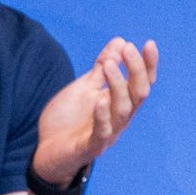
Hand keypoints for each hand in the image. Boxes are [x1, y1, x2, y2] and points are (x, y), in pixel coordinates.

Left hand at [32, 36, 158, 186]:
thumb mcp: (84, 88)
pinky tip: (100, 100)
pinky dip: (102, 117)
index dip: (147, 65)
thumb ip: (102, 69)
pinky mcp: (91, 147)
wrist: (47, 153)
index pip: (141, 83)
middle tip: (128, 49)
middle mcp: (119, 118)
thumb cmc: (69, 121)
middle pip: (138, 94)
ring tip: (109, 64)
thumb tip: (120, 42)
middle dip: (136, 70)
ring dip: (118, 86)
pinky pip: (101, 133)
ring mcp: (107, 133)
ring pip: (123, 110)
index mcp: (120, 103)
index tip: (148, 43)